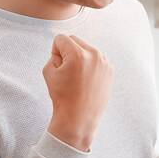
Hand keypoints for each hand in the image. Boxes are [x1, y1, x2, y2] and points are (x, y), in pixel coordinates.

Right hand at [42, 33, 112, 151]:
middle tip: (66, 71)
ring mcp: (104, 62)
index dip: (55, 51)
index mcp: (78, 54)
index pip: (61, 39)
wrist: (79, 118)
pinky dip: (89, 65)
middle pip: (75, 40)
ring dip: (79, 57)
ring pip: (86, 49)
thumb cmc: (62, 97)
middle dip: (68, 51)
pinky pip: (96, 59)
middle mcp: (94, 55)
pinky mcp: (110, 70)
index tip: (58, 66)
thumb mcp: (48, 72)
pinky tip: (86, 80)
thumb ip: (54, 55)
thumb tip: (63, 50)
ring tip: (77, 77)